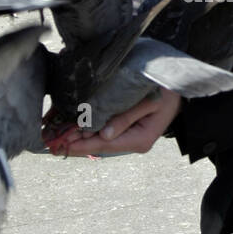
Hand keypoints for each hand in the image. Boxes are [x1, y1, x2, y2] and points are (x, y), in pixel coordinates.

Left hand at [43, 90, 181, 157]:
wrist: (182, 87)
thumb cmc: (169, 91)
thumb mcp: (150, 102)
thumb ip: (127, 117)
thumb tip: (105, 134)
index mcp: (139, 139)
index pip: (104, 144)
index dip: (81, 145)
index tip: (62, 145)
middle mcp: (132, 141)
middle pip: (97, 145)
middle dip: (73, 144)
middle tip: (50, 143)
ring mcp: (129, 136)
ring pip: (97, 140)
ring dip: (76, 138)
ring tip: (54, 138)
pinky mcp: (126, 128)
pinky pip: (102, 132)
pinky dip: (85, 131)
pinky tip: (70, 130)